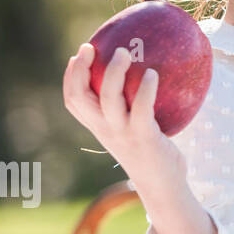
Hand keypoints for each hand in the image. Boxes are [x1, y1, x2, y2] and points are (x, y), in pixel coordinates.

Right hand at [62, 43, 186, 189]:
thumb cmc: (153, 152)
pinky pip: (141, 108)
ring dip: (113, 72)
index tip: (78, 55)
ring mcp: (123, 133)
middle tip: (91, 47)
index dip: (70, 77)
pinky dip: (145, 89)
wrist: (163, 186)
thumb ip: (133, 108)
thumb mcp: (136, 129)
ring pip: (108, 99)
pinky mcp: (144, 137)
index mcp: (99, 127)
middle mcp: (105, 129)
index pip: (73, 101)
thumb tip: (148, 73)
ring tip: (124, 52)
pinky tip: (153, 73)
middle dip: (80, 70)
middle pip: (80, 97)